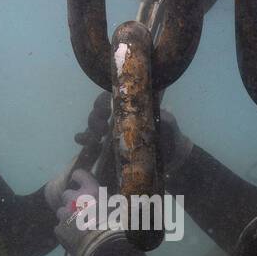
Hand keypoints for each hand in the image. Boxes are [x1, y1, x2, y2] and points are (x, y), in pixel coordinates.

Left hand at [54, 169, 123, 255]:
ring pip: (61, 211)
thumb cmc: (118, 229)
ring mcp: (65, 214)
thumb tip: (127, 199)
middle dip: (72, 201)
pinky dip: (65, 232)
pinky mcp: (59, 229)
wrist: (107, 251)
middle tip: (81, 212)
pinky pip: (59, 227)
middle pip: (66, 194)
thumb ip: (115, 200)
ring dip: (68, 217)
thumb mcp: (122, 209)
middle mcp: (76, 199)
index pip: (79, 174)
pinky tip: (75, 238)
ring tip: (79, 228)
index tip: (77, 182)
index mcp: (92, 191)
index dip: (78, 178)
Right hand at [70, 92, 193, 177]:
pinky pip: (90, 142)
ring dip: (89, 130)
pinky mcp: (109, 149)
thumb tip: (160, 112)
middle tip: (102, 127)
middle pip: (97, 111)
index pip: (109, 97)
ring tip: (96, 138)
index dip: (102, 101)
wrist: (172, 157)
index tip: (105, 110)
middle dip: (95, 117)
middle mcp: (117, 118)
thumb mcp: (168, 123)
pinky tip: (87, 144)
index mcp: (129, 107)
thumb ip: (163, 116)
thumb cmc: (169, 135)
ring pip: (91, 125)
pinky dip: (84, 141)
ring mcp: (111, 133)